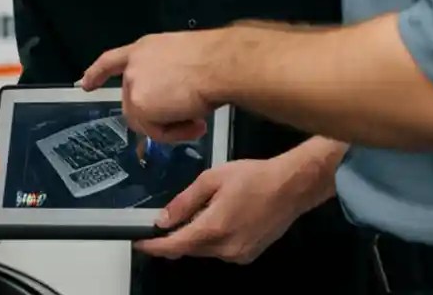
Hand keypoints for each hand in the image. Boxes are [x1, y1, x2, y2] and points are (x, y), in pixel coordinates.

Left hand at [79, 30, 225, 141]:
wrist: (219, 64)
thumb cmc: (214, 59)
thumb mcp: (184, 61)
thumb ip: (168, 76)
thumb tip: (176, 100)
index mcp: (145, 49)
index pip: (112, 60)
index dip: (97, 73)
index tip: (84, 84)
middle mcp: (135, 65)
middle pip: (134, 102)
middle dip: (159, 117)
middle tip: (192, 120)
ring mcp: (133, 84)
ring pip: (144, 120)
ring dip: (171, 127)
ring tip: (197, 122)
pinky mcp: (138, 104)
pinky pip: (155, 131)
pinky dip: (175, 134)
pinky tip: (195, 124)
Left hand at [134, 158, 305, 264]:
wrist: (291, 186)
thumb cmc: (253, 177)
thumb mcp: (211, 179)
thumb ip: (184, 202)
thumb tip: (162, 220)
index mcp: (213, 228)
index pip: (174, 246)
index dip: (154, 246)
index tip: (140, 242)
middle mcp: (226, 248)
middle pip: (188, 249)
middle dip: (175, 238)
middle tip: (167, 221)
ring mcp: (239, 255)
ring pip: (204, 251)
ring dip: (195, 237)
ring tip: (203, 211)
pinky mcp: (249, 255)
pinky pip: (221, 251)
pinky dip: (213, 239)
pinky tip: (219, 219)